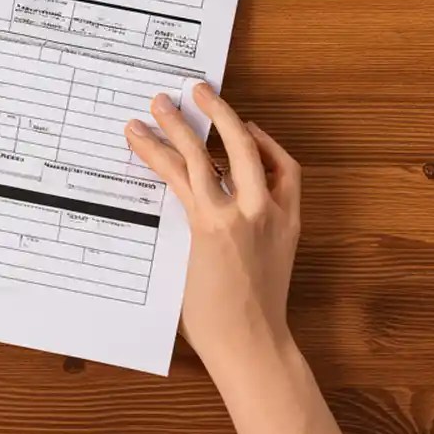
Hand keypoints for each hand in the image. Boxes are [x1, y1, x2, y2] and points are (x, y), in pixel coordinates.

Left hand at [125, 84, 341, 433]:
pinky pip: (179, 177)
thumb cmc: (248, 316)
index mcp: (288, 223)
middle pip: (248, 147)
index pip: (287, 170)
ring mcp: (239, 216)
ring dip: (179, 125)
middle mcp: (268, 212)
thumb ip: (243, 234)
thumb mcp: (262, 267)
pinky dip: (159, 154)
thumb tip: (203, 209)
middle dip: (222, 114)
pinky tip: (145, 142)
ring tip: (157, 103)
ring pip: (207, 155)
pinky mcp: (208, 225)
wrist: (251, 343)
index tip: (247, 127)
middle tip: (199, 90)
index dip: (267, 143)